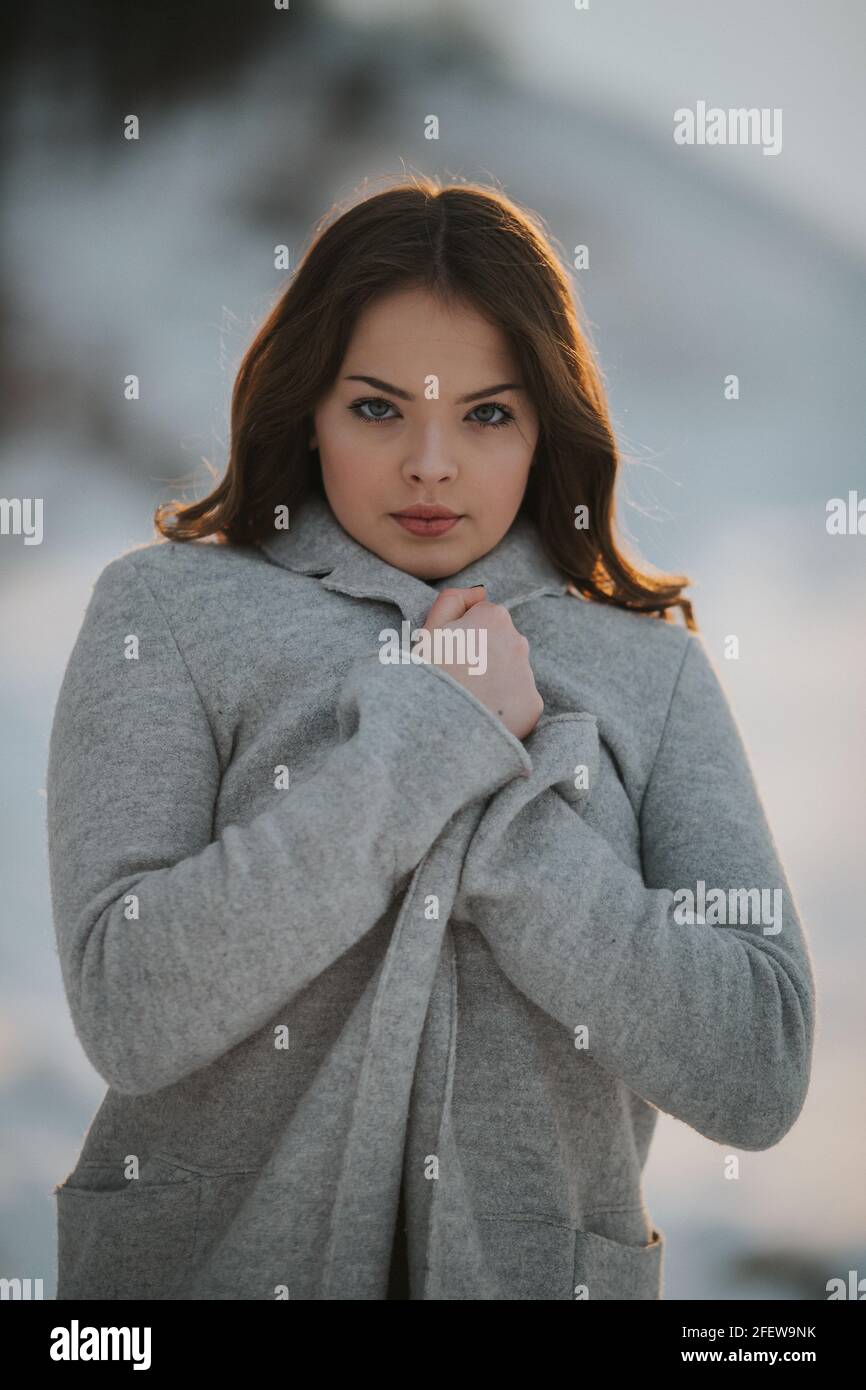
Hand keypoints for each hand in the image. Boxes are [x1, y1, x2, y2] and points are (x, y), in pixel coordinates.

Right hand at [418, 585, 543, 740]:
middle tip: (460, 679)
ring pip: (512, 673)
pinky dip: (504, 707)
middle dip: (485, 656)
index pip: (484, 620)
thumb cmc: (429, 675)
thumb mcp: (430, 629)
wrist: (436, 726)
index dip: (464, 636)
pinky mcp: (533, 705)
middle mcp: (519, 641)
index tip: (452, 655)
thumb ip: (454, 599)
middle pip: (501, 645)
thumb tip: (480, 592)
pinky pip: (519, 701)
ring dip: (496, 681)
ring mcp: (528, 674)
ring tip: (470, 698)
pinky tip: (484, 714)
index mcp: (494, 617)